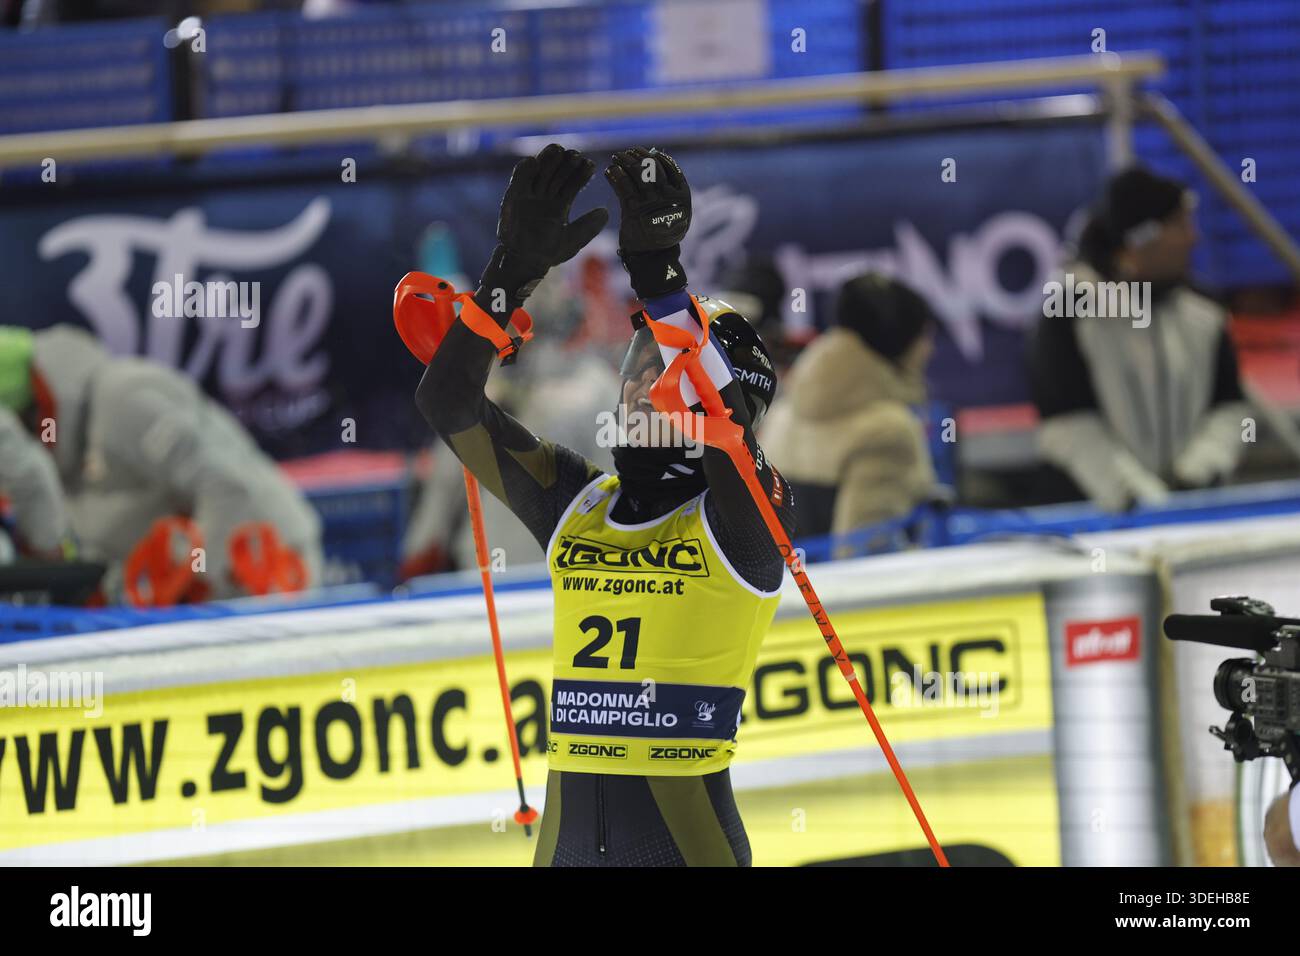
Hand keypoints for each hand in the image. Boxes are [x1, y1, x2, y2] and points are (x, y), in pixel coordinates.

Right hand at [481, 144, 608, 303]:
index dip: (581, 174)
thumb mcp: (574, 239)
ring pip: (540, 173)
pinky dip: (524, 170)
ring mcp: (529, 195)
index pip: (572, 184)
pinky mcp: (514, 197)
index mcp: (560, 204)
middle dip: (566, 164)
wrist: (526, 262)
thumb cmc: (549, 252)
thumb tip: (606, 212)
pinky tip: (533, 162)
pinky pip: (518, 180)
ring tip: (558, 150)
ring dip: (547, 160)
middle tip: (576, 154)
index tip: (591, 165)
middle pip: (557, 174)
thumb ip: (589, 226)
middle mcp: (545, 196)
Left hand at [605, 146, 690, 298]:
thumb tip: (654, 158)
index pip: (670, 167)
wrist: (653, 258)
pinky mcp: (634, 210)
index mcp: (682, 196)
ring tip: (616, 157)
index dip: (656, 156)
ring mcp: (651, 203)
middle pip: (652, 166)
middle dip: (638, 155)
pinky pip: (623, 185)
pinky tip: (610, 171)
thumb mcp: (675, 211)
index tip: (646, 151)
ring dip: (624, 161)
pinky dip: (615, 175)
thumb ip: (670, 189)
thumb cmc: (662, 232)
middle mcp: (668, 197)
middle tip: (627, 152)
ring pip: (636, 173)